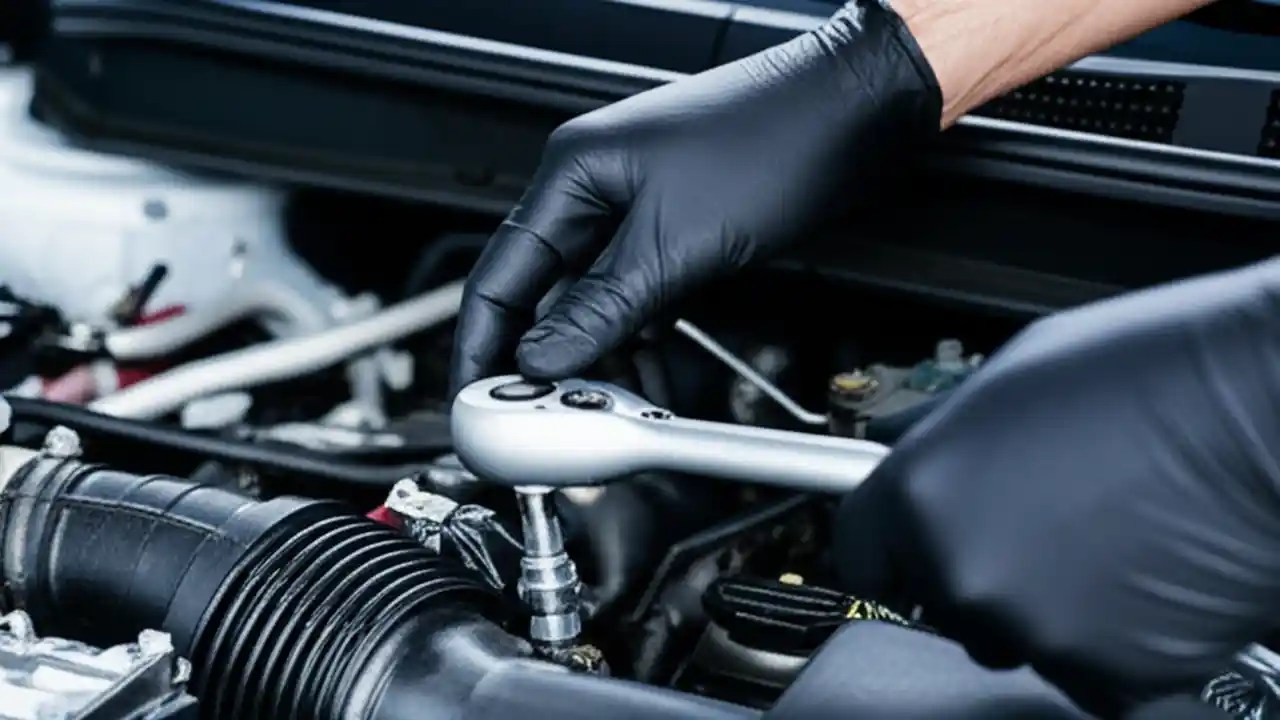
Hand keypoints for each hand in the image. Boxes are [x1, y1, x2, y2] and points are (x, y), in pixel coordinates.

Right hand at [449, 0, 940, 394]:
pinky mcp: (675, 226)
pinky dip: (627, 333)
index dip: (481, 343)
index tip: (476, 394)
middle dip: (533, 355)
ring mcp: (636, 207)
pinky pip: (630, 292)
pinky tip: (632, 368)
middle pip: (539, 289)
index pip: (499, 274)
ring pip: (586, 296)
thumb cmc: (774, 140)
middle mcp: (595, 187)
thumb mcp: (675, 243)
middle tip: (533, 412)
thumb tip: (542, 356)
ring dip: (584, 350)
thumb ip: (601, 308)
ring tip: (585, 403)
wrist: (856, 113)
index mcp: (573, 174)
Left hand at [835, 259, 1279, 714]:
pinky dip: (1110, 639)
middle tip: (1043, 521)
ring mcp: (1035, 630)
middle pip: (936, 599)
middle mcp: (963, 571)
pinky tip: (1141, 574)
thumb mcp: (1013, 377)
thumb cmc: (1158, 375)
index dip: (890, 546)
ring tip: (1106, 535)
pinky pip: (1085, 672)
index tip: (910, 548)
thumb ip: (944, 438)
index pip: (860, 551)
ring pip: (1011, 637)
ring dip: (1044, 604)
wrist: (1269, 413)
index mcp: (924, 494)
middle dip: (975, 569)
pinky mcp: (1111, 678)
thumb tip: (912, 455)